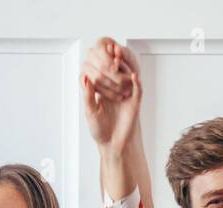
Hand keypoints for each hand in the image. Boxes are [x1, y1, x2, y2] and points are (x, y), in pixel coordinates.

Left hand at [81, 38, 141, 152]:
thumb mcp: (90, 111)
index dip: (99, 63)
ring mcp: (126, 93)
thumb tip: (85, 77)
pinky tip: (133, 75)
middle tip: (109, 50)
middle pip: (115, 70)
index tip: (94, 52)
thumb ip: (88, 95)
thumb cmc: (100, 128)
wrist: (113, 143)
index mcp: (102, 90)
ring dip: (123, 66)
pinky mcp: (135, 101)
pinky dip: (136, 82)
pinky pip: (137, 88)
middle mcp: (115, 88)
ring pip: (126, 76)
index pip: (101, 73)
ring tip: (118, 56)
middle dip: (111, 60)